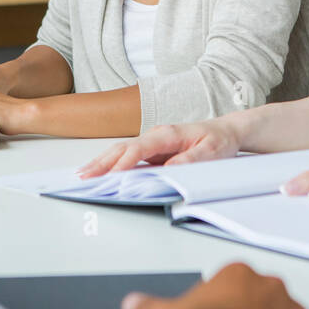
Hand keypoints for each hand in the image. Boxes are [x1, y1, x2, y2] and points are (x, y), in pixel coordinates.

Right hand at [77, 118, 239, 176]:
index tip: (112, 175)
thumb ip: (191, 159)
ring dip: (101, 162)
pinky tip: (99, 171)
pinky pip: (127, 156)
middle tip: (84, 177)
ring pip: (120, 151)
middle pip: (123, 148)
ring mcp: (151, 142)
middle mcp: (156, 135)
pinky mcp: (151, 150)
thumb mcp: (212, 151)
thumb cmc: (218, 140)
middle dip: (102, 162)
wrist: (225, 131)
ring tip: (83, 175)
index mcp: (168, 134)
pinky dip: (110, 163)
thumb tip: (170, 168)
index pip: (141, 148)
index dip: (125, 161)